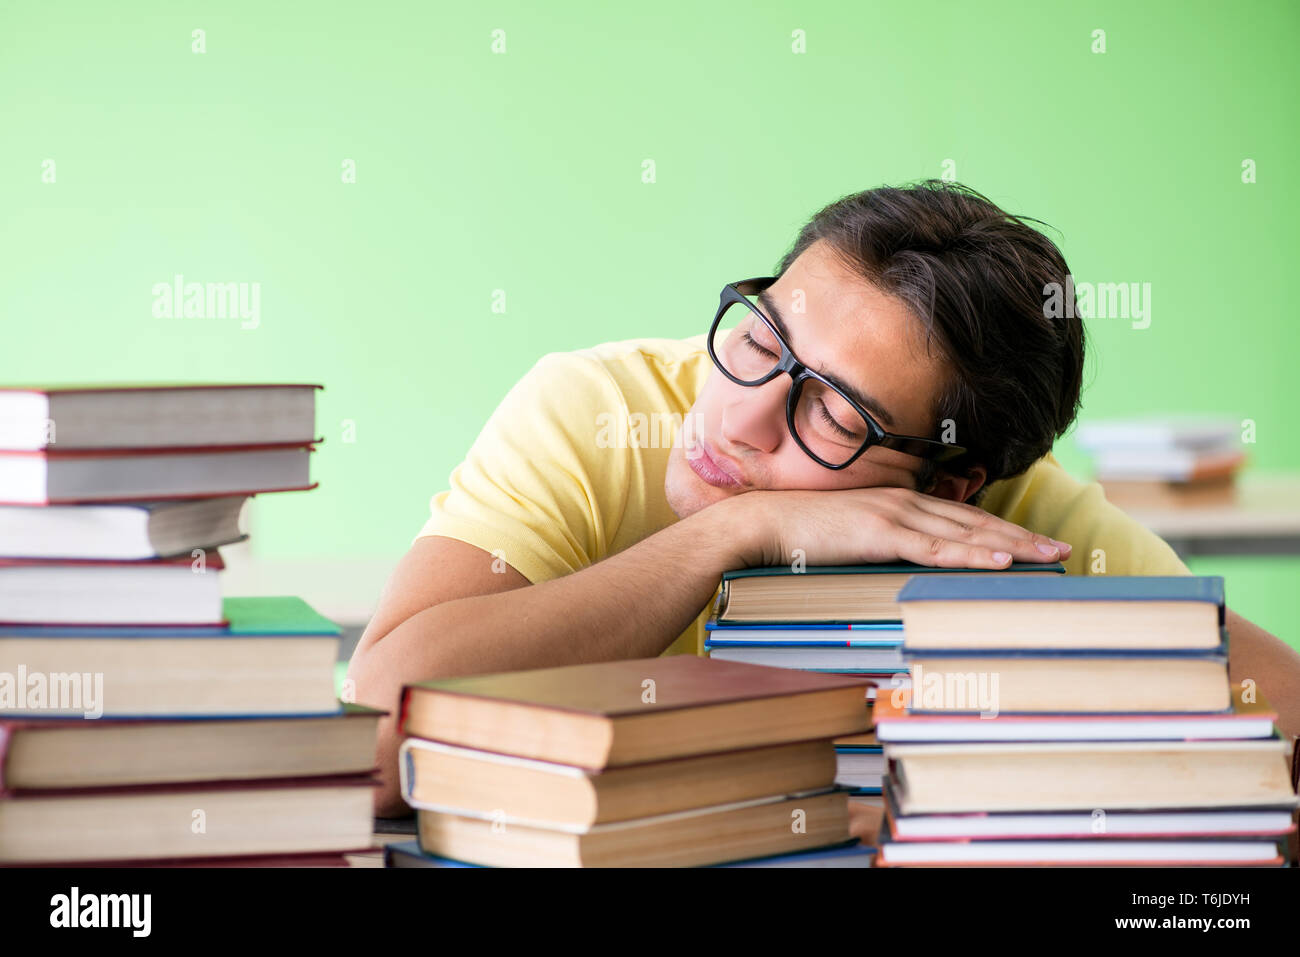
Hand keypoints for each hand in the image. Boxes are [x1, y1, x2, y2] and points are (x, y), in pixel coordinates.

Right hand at [734, 485, 1070, 569]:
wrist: (763, 524)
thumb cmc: (801, 536)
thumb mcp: (850, 539)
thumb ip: (880, 547)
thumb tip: (903, 568)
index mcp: (900, 505)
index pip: (963, 520)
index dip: (1003, 532)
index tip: (1035, 545)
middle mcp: (905, 504)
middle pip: (976, 523)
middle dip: (1023, 538)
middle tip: (1062, 550)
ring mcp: (895, 515)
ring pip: (966, 533)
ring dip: (1012, 545)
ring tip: (1048, 556)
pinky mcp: (881, 533)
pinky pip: (936, 547)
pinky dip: (972, 553)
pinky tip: (1001, 560)